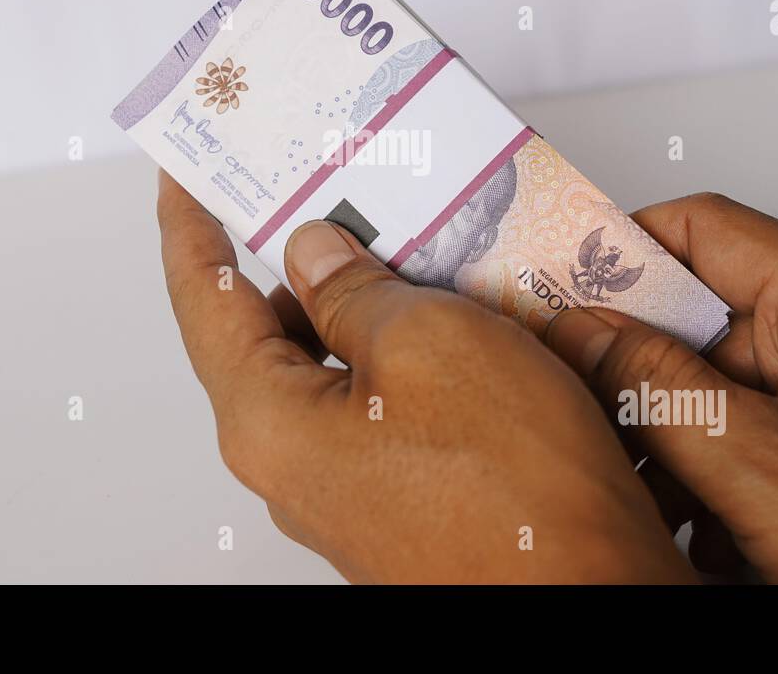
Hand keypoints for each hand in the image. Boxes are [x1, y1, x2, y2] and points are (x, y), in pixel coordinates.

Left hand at [156, 171, 692, 582]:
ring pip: (336, 367)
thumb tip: (316, 254)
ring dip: (367, 304)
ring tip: (417, 245)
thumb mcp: (432, 343)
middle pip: (269, 333)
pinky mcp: (401, 497)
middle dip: (299, 259)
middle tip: (332, 191)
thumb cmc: (517, 495)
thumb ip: (354, 289)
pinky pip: (382, 403)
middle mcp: (294, 463)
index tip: (184, 176)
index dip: (191, 226)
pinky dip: (404, 351)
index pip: (204, 299)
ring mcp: (348, 487)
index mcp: (269, 422)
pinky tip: (456, 316)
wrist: (592, 600)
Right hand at [546, 193, 777, 582]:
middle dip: (628, 366)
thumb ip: (657, 389)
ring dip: (658, 437)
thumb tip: (576, 332)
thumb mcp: (763, 466)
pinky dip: (699, 481)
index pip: (696, 229)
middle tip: (566, 394)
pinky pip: (737, 441)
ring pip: (705, 387)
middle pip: (692, 314)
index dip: (614, 248)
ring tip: (629, 485)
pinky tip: (686, 532)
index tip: (544, 279)